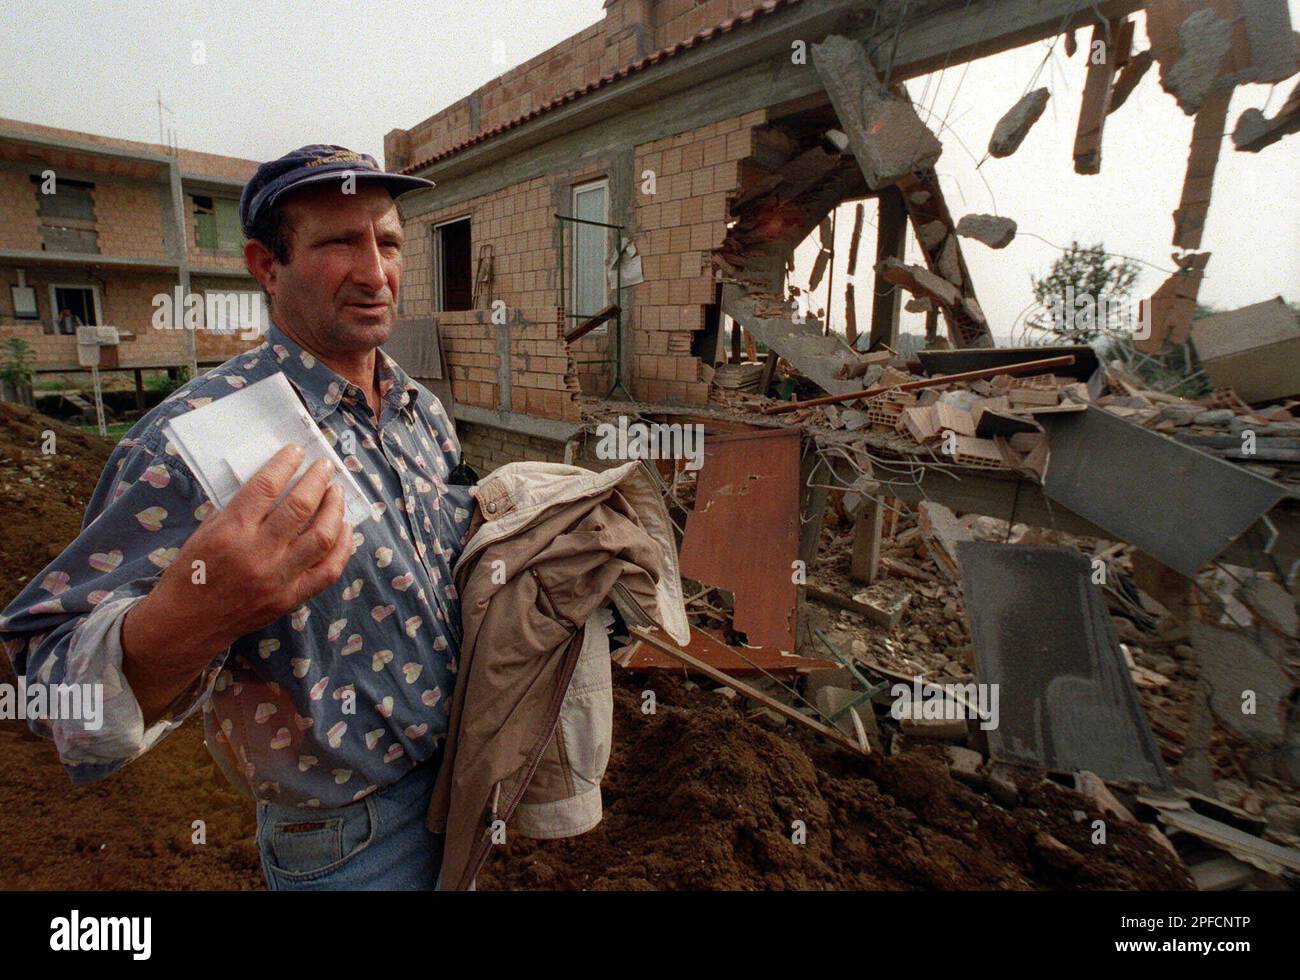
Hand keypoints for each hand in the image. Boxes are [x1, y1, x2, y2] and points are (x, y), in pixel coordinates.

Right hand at [122, 444, 352, 717]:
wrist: (186, 624)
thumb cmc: (192, 571)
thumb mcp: (205, 531)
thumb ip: (240, 509)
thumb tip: (276, 482)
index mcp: (230, 532)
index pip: (267, 487)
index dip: (286, 463)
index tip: (297, 451)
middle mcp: (258, 554)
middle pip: (300, 508)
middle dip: (317, 480)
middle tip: (325, 466)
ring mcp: (278, 579)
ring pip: (322, 537)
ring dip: (335, 509)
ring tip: (336, 493)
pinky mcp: (291, 599)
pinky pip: (329, 571)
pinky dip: (342, 546)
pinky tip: (344, 528)